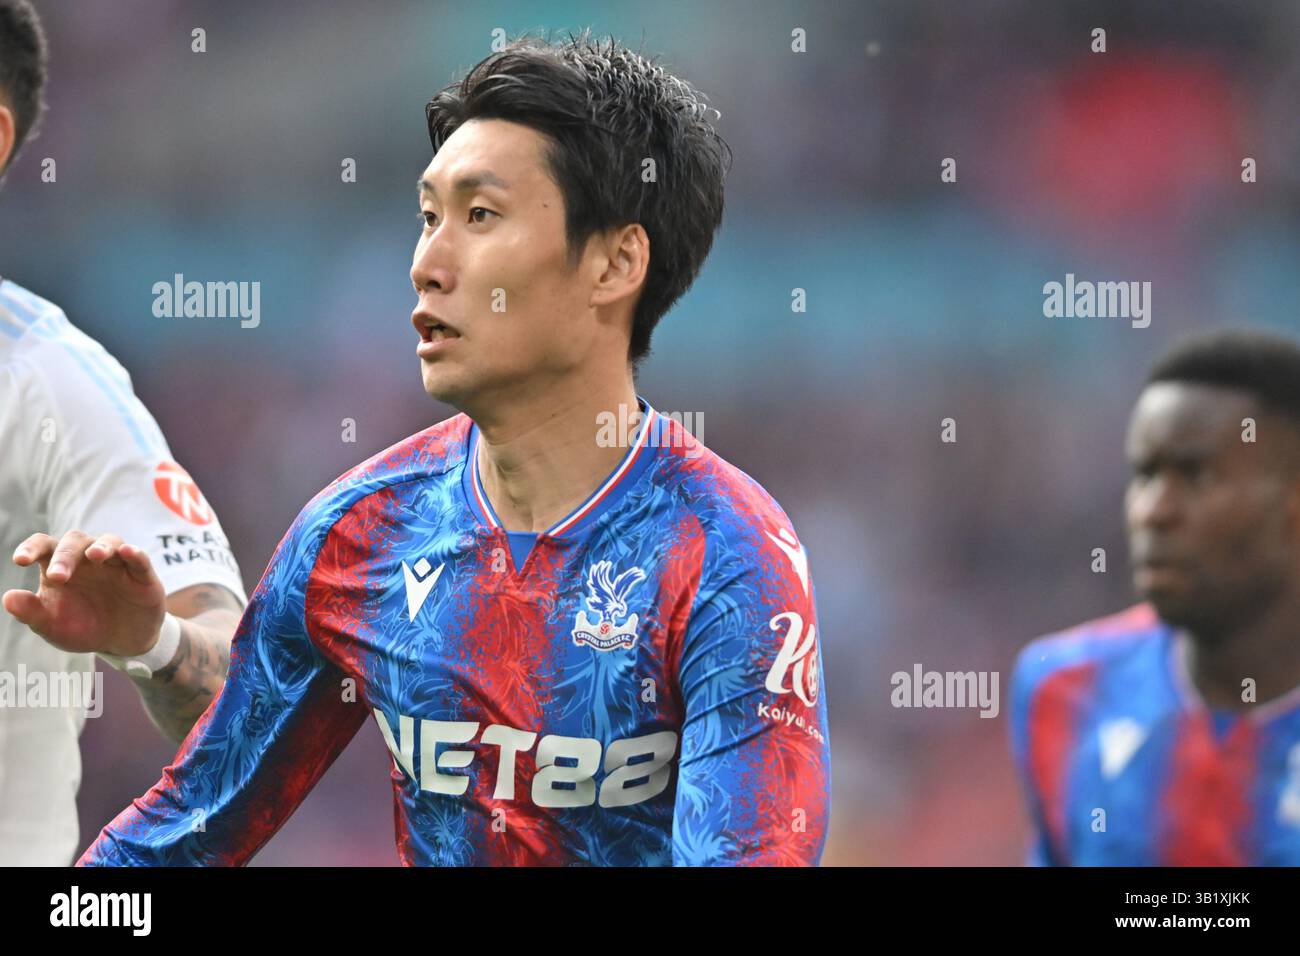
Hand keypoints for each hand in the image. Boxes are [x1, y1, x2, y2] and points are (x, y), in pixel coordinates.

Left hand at [3, 530, 165, 656]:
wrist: (121, 643)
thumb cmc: (82, 628)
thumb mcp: (53, 626)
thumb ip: (31, 613)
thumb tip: (8, 598)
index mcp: (61, 566)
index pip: (44, 546)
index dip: (32, 548)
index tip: (20, 561)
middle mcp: (88, 559)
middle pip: (75, 541)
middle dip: (65, 555)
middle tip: (58, 576)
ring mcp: (116, 564)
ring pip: (109, 541)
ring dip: (101, 546)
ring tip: (95, 556)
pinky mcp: (141, 574)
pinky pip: (139, 558)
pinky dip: (134, 553)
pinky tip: (128, 553)